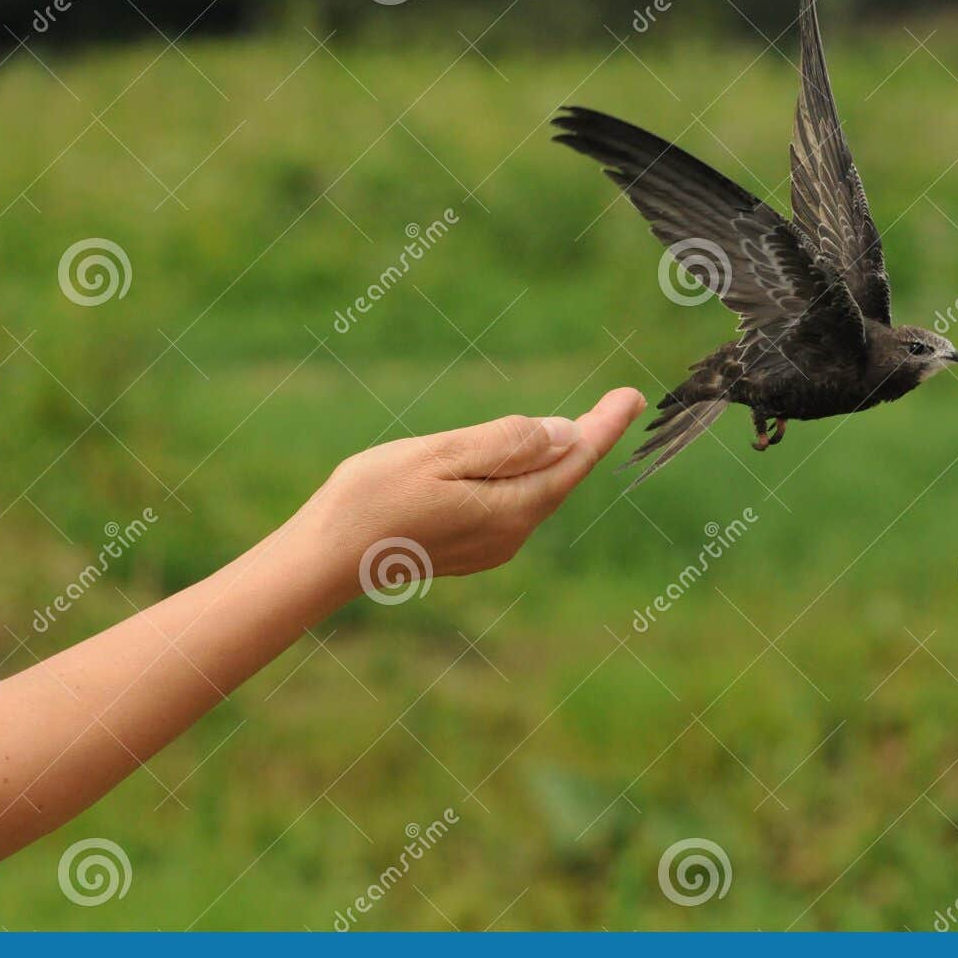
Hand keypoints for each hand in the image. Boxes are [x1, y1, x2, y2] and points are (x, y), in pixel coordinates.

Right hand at [302, 388, 646, 594]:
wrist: (325, 559)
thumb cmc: (374, 498)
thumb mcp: (441, 455)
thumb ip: (506, 444)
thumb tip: (565, 433)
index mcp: (510, 509)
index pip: (573, 460)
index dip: (604, 426)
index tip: (632, 397)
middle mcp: (510, 534)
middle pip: (560, 477)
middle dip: (586, 439)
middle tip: (616, 405)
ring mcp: (489, 546)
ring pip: (536, 492)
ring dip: (554, 458)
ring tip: (580, 426)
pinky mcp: (468, 550)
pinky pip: (512, 505)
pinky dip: (525, 477)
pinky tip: (522, 462)